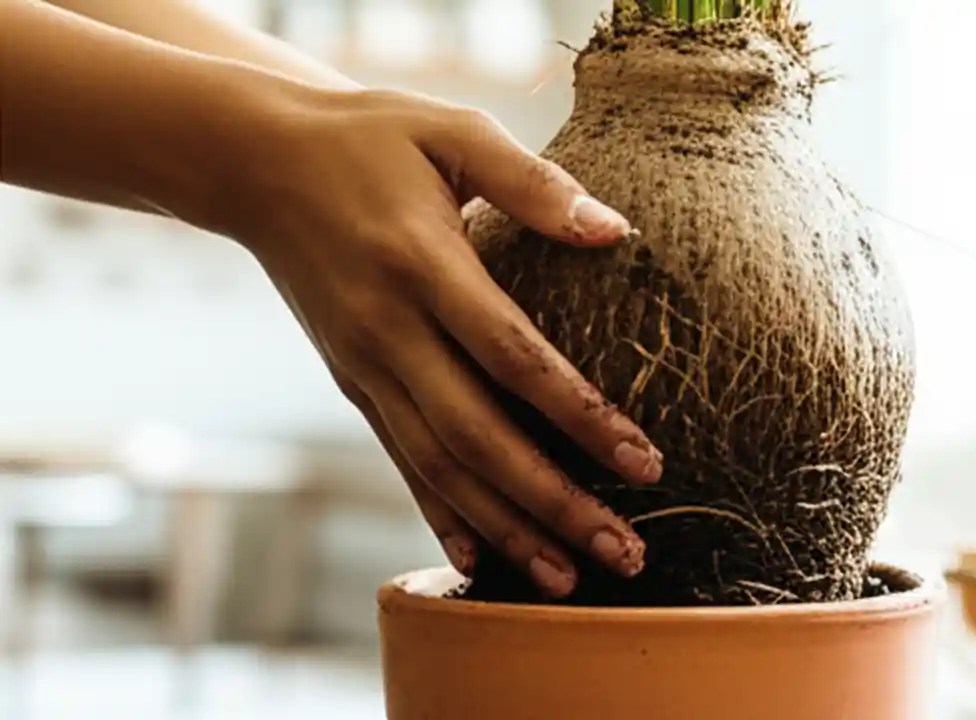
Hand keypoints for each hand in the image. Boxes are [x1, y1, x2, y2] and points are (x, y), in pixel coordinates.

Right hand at [223, 88, 662, 596]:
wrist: (257, 163)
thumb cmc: (370, 136)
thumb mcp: (451, 130)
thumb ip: (532, 183)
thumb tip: (616, 231)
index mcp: (422, 263)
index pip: (515, 357)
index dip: (581, 417)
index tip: (646, 462)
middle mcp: (388, 331)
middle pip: (480, 438)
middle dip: (555, 504)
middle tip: (626, 552)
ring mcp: (365, 366)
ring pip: (440, 467)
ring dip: (508, 528)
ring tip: (570, 579)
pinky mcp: (353, 383)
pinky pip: (402, 460)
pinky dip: (440, 515)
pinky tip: (479, 562)